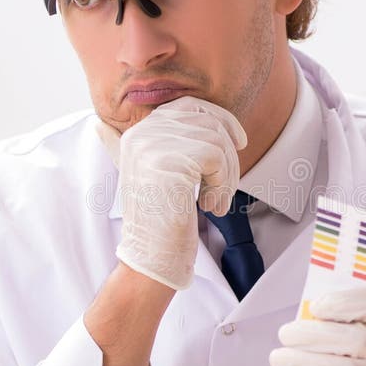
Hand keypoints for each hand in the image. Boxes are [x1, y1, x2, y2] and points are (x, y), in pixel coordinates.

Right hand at [96, 96, 246, 290]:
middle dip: (227, 155)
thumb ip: (159, 148)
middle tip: (222, 188)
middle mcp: (140, 135)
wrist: (152, 260)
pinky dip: (222, 185)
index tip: (239, 143)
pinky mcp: (169, 164)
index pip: (188, 106)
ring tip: (214, 202)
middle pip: (207, 121)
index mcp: (137, 134)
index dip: (220, 119)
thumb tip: (126, 127)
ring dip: (226, 175)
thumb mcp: (156, 176)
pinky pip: (216, 158)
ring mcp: (152, 147)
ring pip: (216, 141)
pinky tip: (209, 206)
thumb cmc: (163, 222)